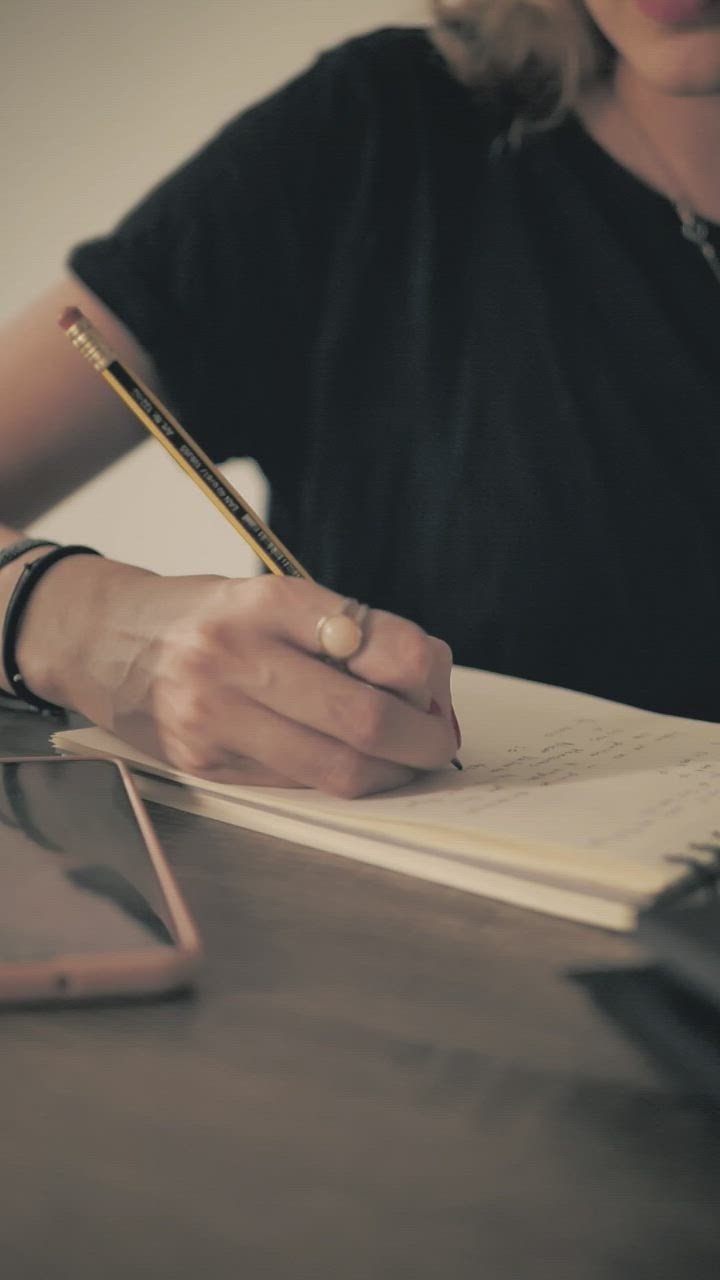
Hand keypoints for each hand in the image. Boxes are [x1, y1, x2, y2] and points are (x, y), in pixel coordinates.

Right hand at [20, 562, 457, 795]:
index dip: (429, 680)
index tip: (435, 694)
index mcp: (270, 600)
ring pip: (337, 769)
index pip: (384, 647)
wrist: (104, 639)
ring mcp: (214, 716)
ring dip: (388, 773)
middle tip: (436, 744)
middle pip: (366, 720)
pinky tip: (343, 761)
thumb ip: (348, 634)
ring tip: (398, 759)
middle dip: (422, 741)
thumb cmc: (209, 616)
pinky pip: (296, 785)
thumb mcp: (273, 596)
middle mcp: (237, 655)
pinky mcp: (201, 763)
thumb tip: (430, 689)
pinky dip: (336, 779)